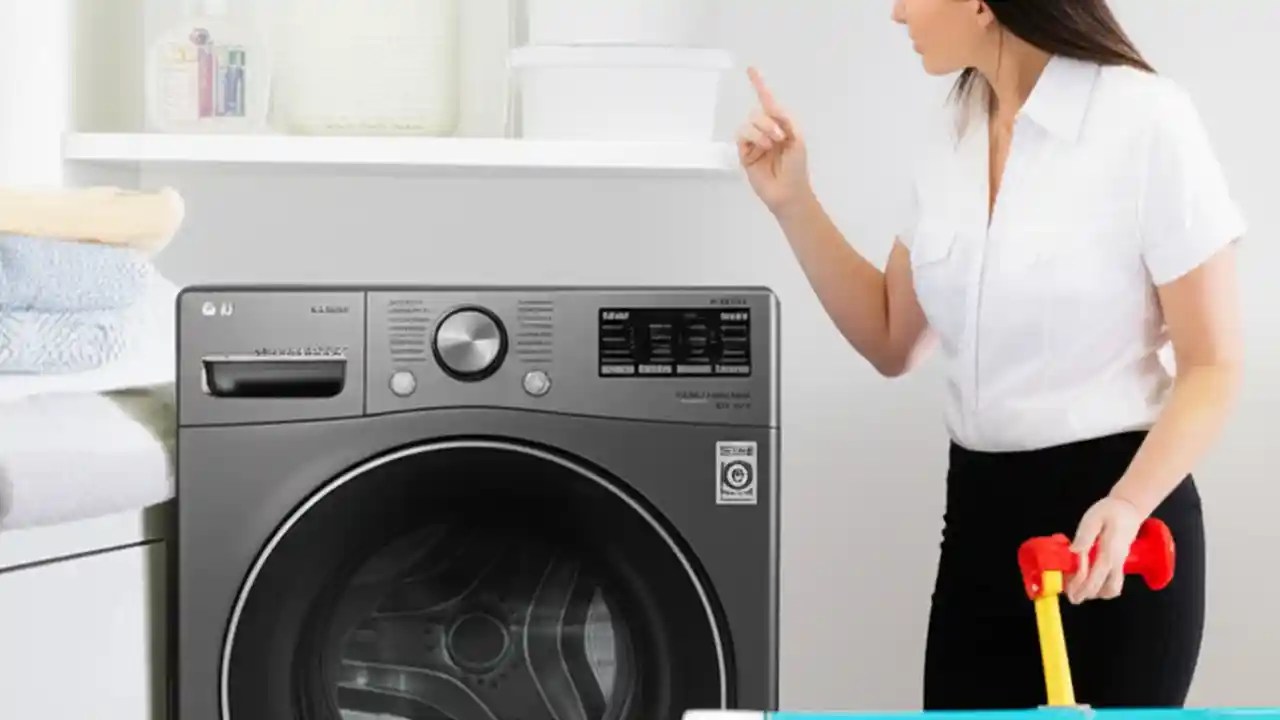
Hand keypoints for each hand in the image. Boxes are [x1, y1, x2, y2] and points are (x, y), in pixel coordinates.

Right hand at [737, 67, 812, 215]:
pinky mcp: (744, 154)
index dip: (759, 85)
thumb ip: (785, 120)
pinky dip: (753, 139)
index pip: (767, 102)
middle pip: (757, 112)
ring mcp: (754, 143)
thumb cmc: (797, 168)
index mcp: (780, 126)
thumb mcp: (797, 139)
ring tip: (771, 146)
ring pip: (748, 123)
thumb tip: (771, 107)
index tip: (751, 69)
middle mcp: (765, 131)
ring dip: (762, 131)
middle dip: (768, 122)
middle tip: (780, 138)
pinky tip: (761, 150)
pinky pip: (742, 136)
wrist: (788, 192)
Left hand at [1065, 495, 1144, 603]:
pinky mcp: (1120, 564)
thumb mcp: (1094, 517)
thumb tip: (1074, 551)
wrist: (1129, 509)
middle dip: (1088, 594)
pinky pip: (1113, 582)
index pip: (1098, 575)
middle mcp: (1117, 561)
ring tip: (1078, 589)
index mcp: (1110, 550)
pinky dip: (1100, 587)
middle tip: (1071, 596)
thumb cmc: (1110, 511)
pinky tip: (1087, 582)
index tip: (1069, 591)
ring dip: (1095, 593)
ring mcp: (1120, 564)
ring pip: (1113, 588)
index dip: (1083, 585)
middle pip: (1107, 588)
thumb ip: (1085, 535)